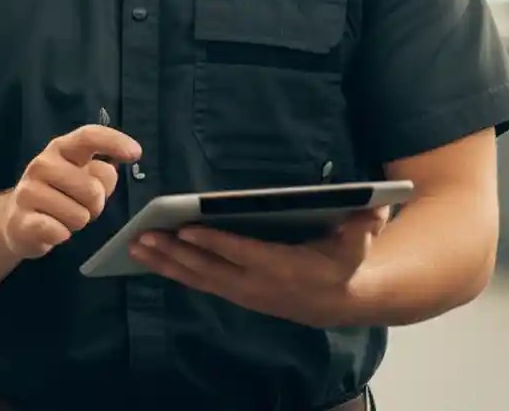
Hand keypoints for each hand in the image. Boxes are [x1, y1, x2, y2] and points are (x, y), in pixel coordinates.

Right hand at [0, 125, 140, 259]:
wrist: (15, 221)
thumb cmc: (58, 196)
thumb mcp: (80, 178)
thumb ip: (99, 173)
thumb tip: (110, 171)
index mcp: (60, 149)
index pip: (88, 136)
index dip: (114, 141)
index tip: (136, 153)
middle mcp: (42, 165)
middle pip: (93, 189)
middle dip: (96, 205)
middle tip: (81, 206)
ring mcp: (28, 192)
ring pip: (80, 215)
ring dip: (78, 222)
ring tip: (63, 217)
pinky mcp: (22, 220)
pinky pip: (60, 232)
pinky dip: (62, 235)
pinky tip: (51, 229)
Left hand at [129, 206, 390, 327]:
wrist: (339, 301)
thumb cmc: (345, 260)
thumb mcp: (359, 242)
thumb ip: (364, 226)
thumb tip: (374, 206)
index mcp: (284, 269)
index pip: (243, 254)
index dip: (214, 243)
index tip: (186, 229)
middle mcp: (257, 285)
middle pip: (209, 268)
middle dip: (174, 253)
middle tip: (142, 236)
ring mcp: (242, 292)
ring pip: (197, 278)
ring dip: (164, 263)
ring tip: (134, 246)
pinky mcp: (233, 293)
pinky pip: (197, 282)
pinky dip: (171, 270)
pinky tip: (147, 258)